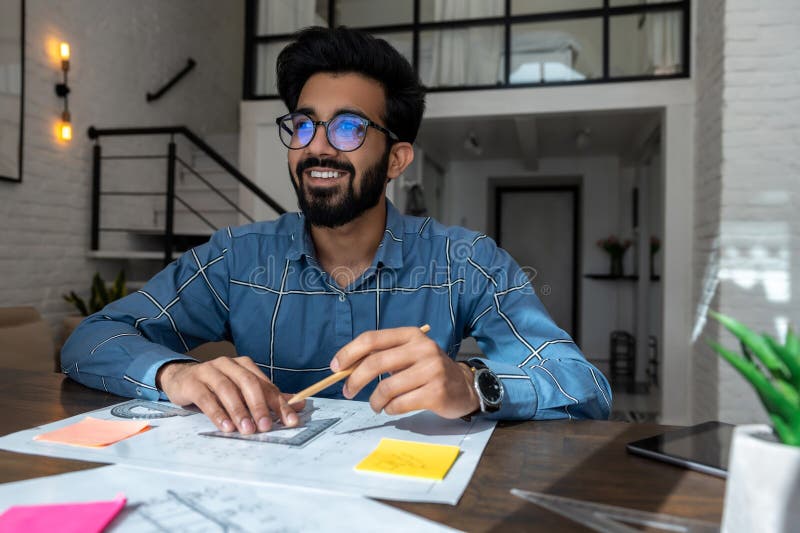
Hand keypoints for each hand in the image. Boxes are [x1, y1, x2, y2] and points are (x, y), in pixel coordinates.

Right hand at [156, 356, 304, 433]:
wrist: (180, 378)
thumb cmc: (216, 388)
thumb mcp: (242, 391)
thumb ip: (269, 398)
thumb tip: (300, 404)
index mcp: (245, 366)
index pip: (267, 386)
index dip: (280, 404)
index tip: (291, 421)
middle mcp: (229, 365)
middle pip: (249, 384)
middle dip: (259, 407)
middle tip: (266, 427)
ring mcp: (210, 371)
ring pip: (228, 390)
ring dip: (239, 411)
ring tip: (247, 430)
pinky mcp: (193, 382)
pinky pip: (207, 398)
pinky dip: (218, 413)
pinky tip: (226, 426)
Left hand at [330, 327, 479, 418]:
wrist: (464, 386)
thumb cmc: (428, 371)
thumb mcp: (408, 355)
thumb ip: (382, 357)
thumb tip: (345, 368)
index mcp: (411, 335)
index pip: (372, 339)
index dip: (349, 353)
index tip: (336, 367)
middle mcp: (423, 348)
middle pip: (375, 363)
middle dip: (355, 380)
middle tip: (348, 391)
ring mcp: (432, 370)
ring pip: (387, 388)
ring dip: (375, 400)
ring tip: (377, 405)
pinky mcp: (436, 392)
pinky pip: (400, 404)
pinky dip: (390, 409)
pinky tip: (393, 408)